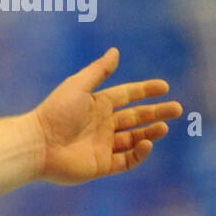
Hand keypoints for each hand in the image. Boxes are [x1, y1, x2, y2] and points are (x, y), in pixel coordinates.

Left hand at [29, 47, 181, 185]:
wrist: (37, 144)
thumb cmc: (55, 112)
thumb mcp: (79, 86)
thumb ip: (99, 70)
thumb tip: (115, 51)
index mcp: (96, 104)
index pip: (126, 95)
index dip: (145, 90)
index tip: (164, 87)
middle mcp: (101, 124)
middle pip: (135, 117)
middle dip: (156, 112)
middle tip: (177, 108)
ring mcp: (102, 145)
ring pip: (134, 139)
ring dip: (150, 132)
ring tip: (164, 127)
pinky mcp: (101, 165)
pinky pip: (126, 160)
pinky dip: (140, 153)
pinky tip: (147, 143)